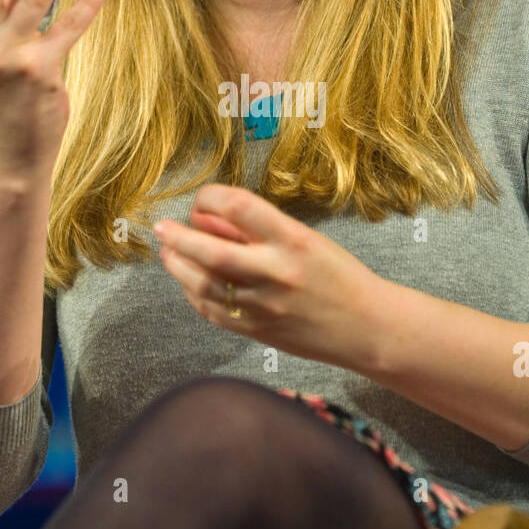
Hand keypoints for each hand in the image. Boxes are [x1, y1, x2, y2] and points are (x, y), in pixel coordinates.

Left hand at [153, 184, 387, 376]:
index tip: (202, 199)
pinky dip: (193, 294)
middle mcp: (275, 272)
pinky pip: (212, 311)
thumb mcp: (305, 239)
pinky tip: (189, 282)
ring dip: (178, 266)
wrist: (365, 327)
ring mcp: (263, 306)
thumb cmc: (339, 276)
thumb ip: (257, 230)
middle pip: (211, 251)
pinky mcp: (256, 331)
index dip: (209, 197)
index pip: (238, 206)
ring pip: (203, 285)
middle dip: (178, 237)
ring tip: (169, 253)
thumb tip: (207, 220)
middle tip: (162, 228)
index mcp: (292, 240)